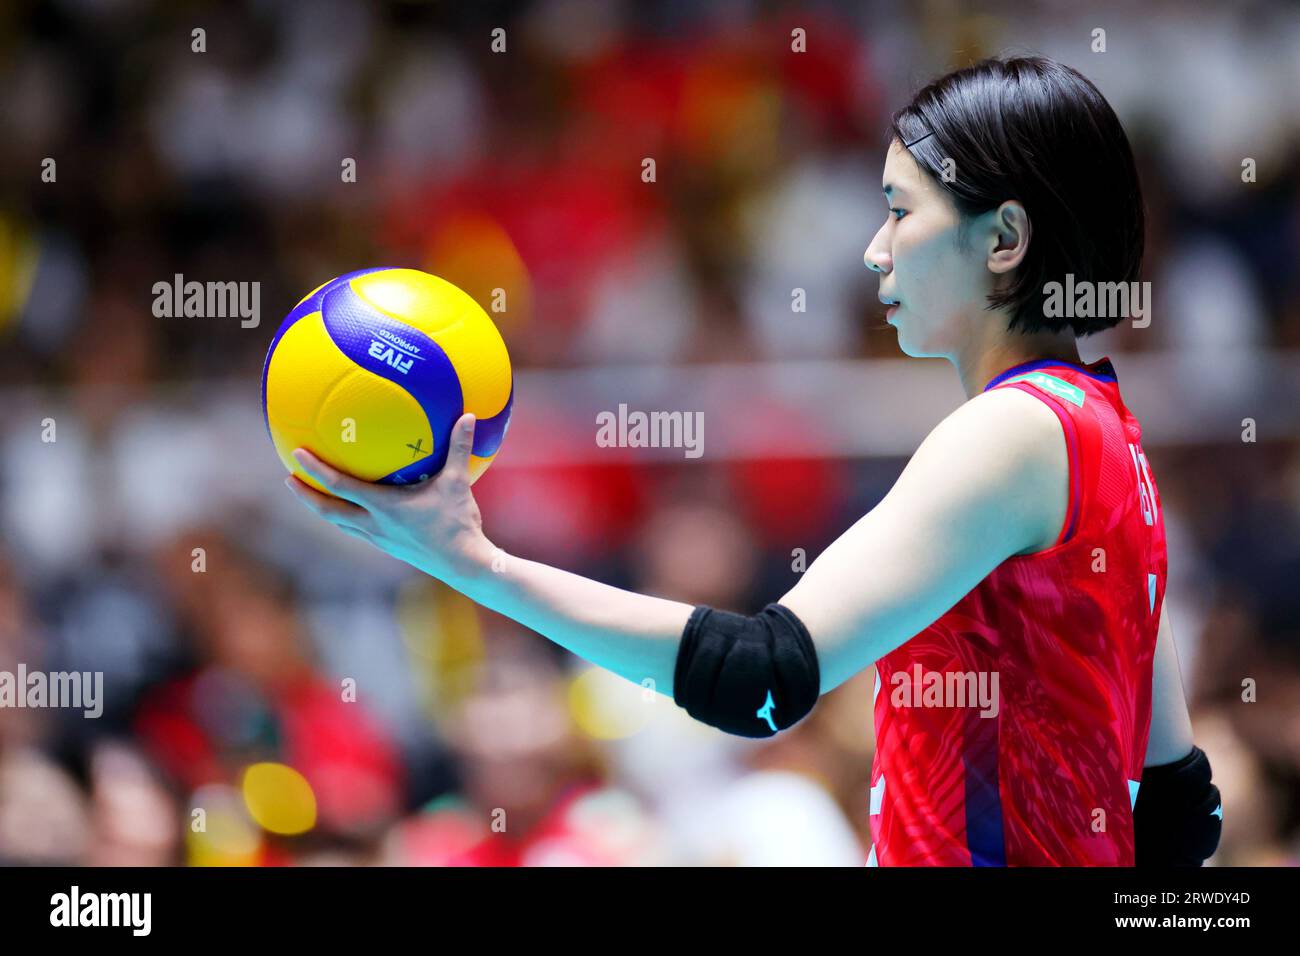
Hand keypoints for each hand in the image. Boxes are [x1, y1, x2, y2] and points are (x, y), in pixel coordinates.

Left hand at [284, 413, 495, 582]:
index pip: (340, 486)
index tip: (297, 455)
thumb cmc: (459, 523)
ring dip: (322, 508)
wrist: (463, 564)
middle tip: (289, 479)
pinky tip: (352, 510)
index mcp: (384, 507)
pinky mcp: (388, 546)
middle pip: (328, 510)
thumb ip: (459, 448)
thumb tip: (468, 417)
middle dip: (306, 494)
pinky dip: (346, 517)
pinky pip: (358, 529)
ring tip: (311, 494)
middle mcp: (375, 524)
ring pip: (341, 522)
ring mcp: (379, 538)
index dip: (316, 471)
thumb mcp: (458, 482)